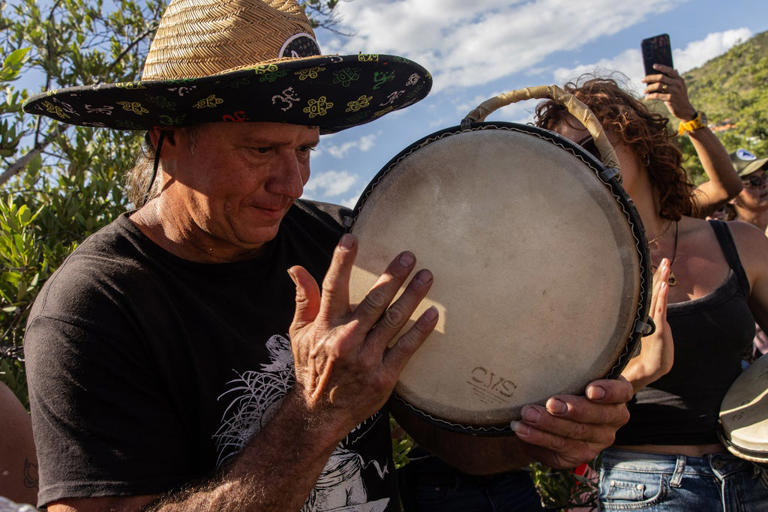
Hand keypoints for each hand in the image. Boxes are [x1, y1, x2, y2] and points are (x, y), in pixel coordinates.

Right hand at [288, 233, 437, 434]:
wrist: (318, 414)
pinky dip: (420, 330)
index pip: (332, 287)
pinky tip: (432, 313)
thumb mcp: (299, 334)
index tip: (352, 238)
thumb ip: (304, 300)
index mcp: (325, 326)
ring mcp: (367, 359)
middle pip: (373, 302)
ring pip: (394, 321)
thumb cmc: (311, 368)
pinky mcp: (384, 377)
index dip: (341, 262)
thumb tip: (296, 269)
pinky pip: (406, 349)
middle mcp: (346, 340)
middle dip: (393, 277)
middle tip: (409, 256)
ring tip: (426, 276)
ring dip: (412, 297)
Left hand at [511, 378, 632, 468]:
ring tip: (528, 414)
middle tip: (551, 403)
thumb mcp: (569, 375)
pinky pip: (561, 446)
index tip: (590, 390)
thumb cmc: (562, 386)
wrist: (547, 416)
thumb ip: (568, 370)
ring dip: (549, 424)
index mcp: (617, 394)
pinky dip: (539, 437)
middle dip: (572, 409)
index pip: (622, 391)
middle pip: (597, 415)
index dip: (609, 392)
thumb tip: (544, 352)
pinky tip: (523, 429)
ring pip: (576, 432)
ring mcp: (599, 438)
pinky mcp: (582, 454)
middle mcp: (613, 417)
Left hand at [620, 258, 673, 391]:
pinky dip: (662, 298)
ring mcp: (659, 322)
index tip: (653, 265)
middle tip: (664, 259)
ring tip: (666, 266)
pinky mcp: (660, 330)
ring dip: (663, 281)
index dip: (653, 280)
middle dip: (662, 275)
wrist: (649, 370)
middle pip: (658, 291)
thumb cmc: (639, 353)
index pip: (651, 293)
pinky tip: (664, 286)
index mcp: (648, 316)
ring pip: (660, 297)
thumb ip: (619, 326)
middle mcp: (655, 316)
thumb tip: (604, 315)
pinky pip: (661, 310)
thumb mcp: (627, 334)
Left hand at [641, 64, 696, 120]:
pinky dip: (650, 96)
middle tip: (642, 80)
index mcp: (679, 79)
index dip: (662, 67)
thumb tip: (674, 69)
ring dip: (648, 88)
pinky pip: (657, 95)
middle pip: (661, 77)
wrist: (685, 109)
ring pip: (657, 86)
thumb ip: (676, 79)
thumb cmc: (679, 97)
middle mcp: (677, 84)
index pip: (670, 70)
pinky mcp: (670, 98)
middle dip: (650, 78)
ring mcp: (674, 91)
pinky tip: (647, 97)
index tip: (654, 65)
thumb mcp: (680, 87)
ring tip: (644, 91)